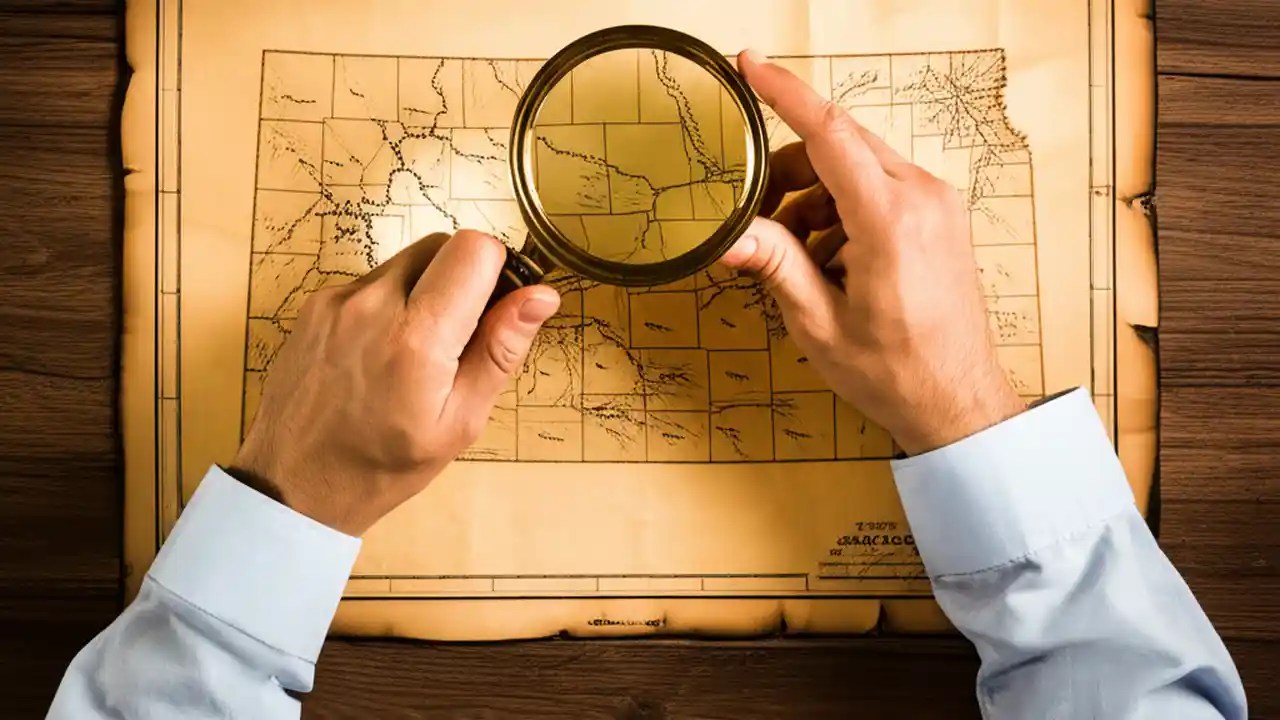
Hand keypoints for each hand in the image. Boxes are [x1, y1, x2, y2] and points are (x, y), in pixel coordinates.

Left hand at [230, 231, 559, 534]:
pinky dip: (391, 303)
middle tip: (460, 337)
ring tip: (417, 351)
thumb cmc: (382, 465)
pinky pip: (373, 281)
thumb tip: (540, 296)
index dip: (497, 272)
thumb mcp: (459, 421)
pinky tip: (382, 353)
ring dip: (427, 290)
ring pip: (408, 260)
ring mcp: (338, 300)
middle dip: (464, 279)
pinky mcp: (316, 303)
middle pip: (443, 244)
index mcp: (417, 338)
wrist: (295, 484)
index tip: (494, 311)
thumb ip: (501, 350)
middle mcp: (372, 305)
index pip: (475, 249)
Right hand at [722, 51, 1023, 454]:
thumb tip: (731, 234)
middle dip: (789, 169)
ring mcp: (937, 204)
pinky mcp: (940, 216)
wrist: (959, 402)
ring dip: (815, 196)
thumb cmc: (896, 372)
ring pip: (857, 165)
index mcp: (890, 220)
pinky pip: (880, 185)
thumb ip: (776, 266)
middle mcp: (922, 198)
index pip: (830, 132)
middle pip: (839, 145)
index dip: (784, 93)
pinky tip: (831, 259)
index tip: (749, 66)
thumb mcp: (820, 325)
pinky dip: (844, 207)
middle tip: (758, 214)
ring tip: (799, 258)